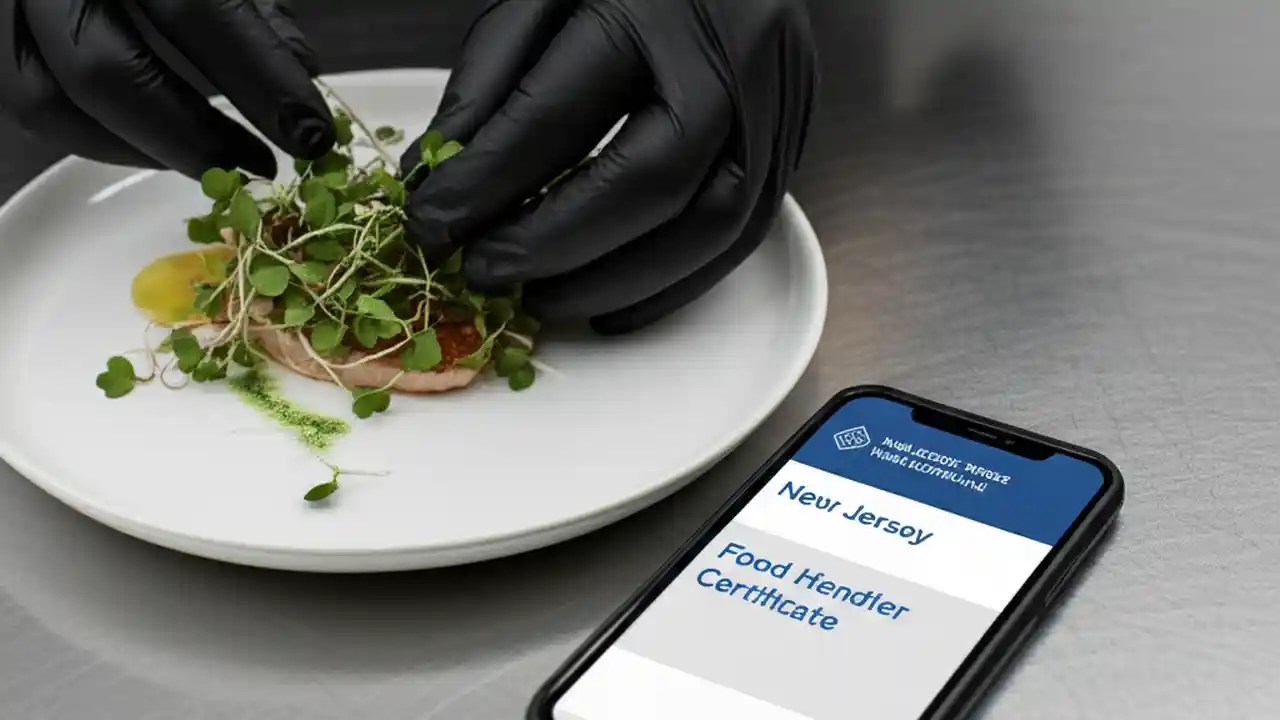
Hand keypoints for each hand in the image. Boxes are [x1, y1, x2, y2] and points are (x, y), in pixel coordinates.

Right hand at [0, 0, 333, 178]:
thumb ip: (251, 3)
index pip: (193, 9)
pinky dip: (96, 133)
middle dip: (189, 137)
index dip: (258, 80)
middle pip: (102, 71)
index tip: (308, 133)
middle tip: (258, 164)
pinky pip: (27, 96)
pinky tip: (154, 140)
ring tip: (208, 160)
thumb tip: (301, 72)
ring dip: (136, 149)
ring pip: (46, 100)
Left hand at [401, 0, 816, 333]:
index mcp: (649, 5)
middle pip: (648, 183)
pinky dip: (676, 283)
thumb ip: (492, 78)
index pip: (555, 116)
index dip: (484, 186)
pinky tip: (616, 302)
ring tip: (545, 300)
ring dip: (618, 280)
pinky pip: (746, 233)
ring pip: (711, 223)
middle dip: (555, 245)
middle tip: (486, 274)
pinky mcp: (793, 139)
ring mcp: (774, 103)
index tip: (432, 227)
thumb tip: (441, 181)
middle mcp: (725, 58)